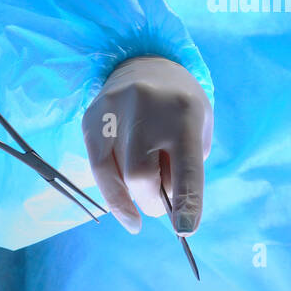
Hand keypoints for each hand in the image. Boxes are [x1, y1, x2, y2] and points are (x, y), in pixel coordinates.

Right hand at [82, 57, 212, 236]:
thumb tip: (169, 210)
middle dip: (152, 203)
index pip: (186, 167)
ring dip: (130, 201)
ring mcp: (112, 111)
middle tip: (160, 207)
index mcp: (184, 114)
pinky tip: (121, 203)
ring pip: (115, 175)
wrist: (146, 61)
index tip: (185, 230)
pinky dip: (110, 191)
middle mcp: (146, 110)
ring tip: (139, 209)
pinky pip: (96, 167)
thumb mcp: (199, 128)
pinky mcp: (90, 119)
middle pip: (142, 176)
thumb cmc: (180, 105)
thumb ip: (186, 167)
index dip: (186, 202)